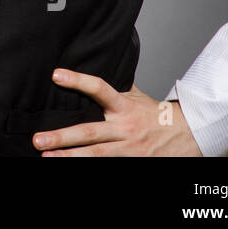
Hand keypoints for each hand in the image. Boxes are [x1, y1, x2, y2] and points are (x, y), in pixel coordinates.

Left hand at [33, 68, 202, 155]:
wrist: (189, 136)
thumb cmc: (158, 115)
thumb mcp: (136, 96)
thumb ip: (115, 84)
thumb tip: (97, 60)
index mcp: (125, 107)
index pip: (100, 89)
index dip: (79, 81)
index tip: (56, 75)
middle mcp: (125, 129)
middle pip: (90, 133)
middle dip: (62, 137)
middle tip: (38, 139)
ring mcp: (128, 150)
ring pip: (96, 155)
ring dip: (69, 157)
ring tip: (46, 157)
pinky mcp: (132, 164)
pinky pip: (107, 167)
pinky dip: (87, 167)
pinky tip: (67, 168)